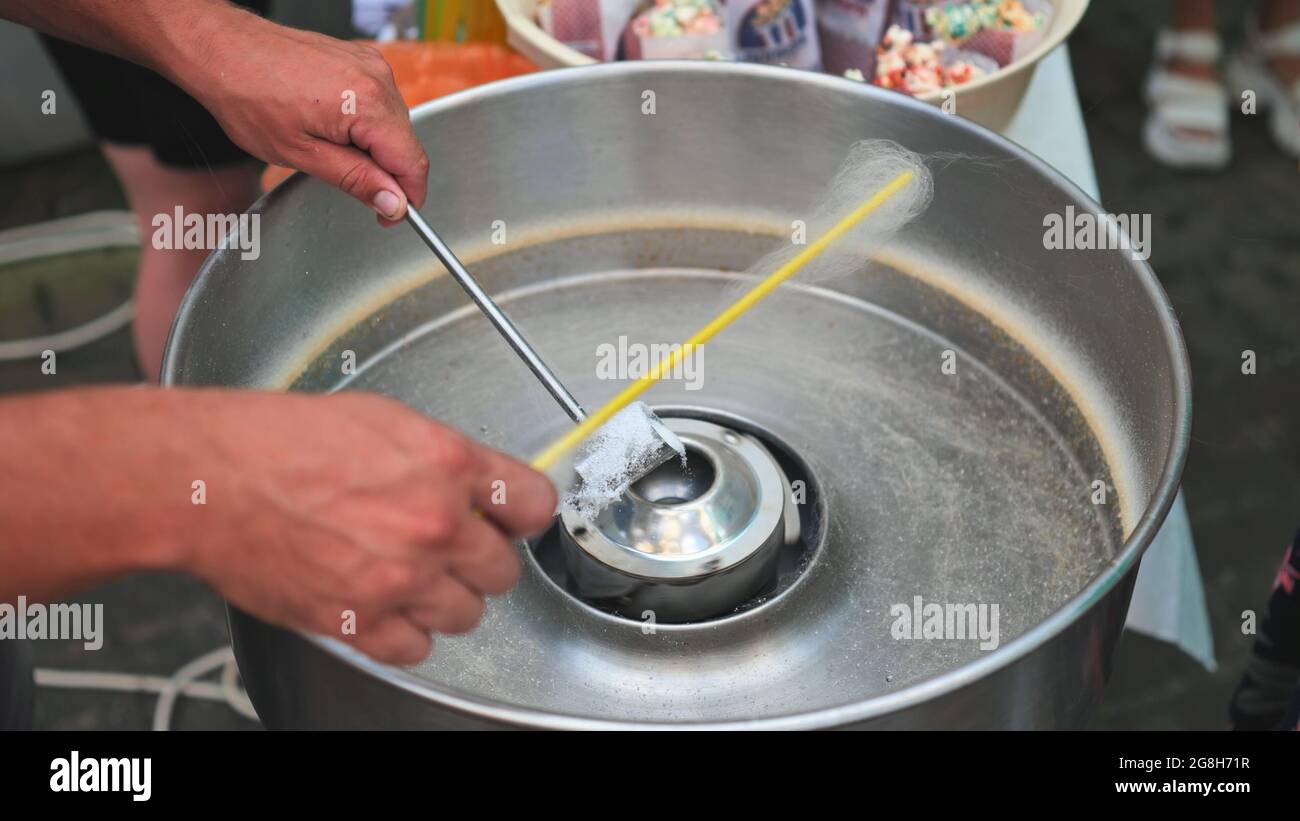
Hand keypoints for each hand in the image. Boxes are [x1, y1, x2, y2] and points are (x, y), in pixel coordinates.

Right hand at [172, 391, 554, 663]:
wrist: (208, 480)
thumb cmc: (276, 441)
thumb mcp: (380, 419)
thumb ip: (440, 456)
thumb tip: (474, 481)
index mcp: (446, 464)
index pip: (533, 503)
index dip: (524, 512)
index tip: (514, 518)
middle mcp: (433, 523)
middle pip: (504, 569)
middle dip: (482, 559)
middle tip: (454, 548)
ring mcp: (400, 578)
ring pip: (467, 615)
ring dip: (447, 599)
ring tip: (415, 577)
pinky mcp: (360, 620)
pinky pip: (416, 649)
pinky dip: (406, 634)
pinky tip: (388, 607)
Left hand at [176, 7, 428, 223]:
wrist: (224, 50)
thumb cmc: (249, 97)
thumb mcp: (302, 154)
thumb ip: (356, 180)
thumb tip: (394, 203)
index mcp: (367, 103)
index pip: (412, 162)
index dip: (408, 197)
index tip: (391, 215)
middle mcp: (377, 79)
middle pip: (405, 143)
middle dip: (386, 172)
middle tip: (349, 184)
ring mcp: (371, 65)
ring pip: (394, 124)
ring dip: (374, 147)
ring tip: (329, 146)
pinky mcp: (361, 59)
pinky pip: (380, 102)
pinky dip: (365, 123)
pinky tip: (330, 125)